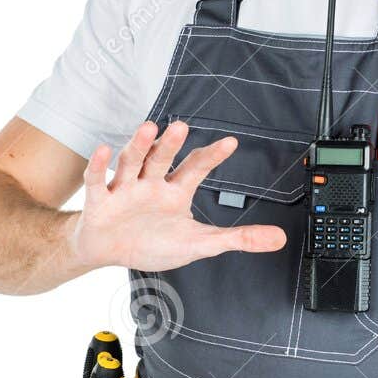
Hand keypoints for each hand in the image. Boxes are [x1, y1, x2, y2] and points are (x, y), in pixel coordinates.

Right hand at [68, 120, 286, 272]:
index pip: (196, 168)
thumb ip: (238, 239)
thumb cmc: (153, 241)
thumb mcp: (199, 243)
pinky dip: (99, 166)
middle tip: (182, 127)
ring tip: (149, 129)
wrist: (109, 250)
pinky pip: (98, 180)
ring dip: (140, 145)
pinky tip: (103, 150)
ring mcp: (125, 189)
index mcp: (176, 191)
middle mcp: (152, 183)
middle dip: (172, 143)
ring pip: (133, 162)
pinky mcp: (101, 200)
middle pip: (163, 158)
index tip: (231, 143)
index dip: (212, 156)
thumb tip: (279, 237)